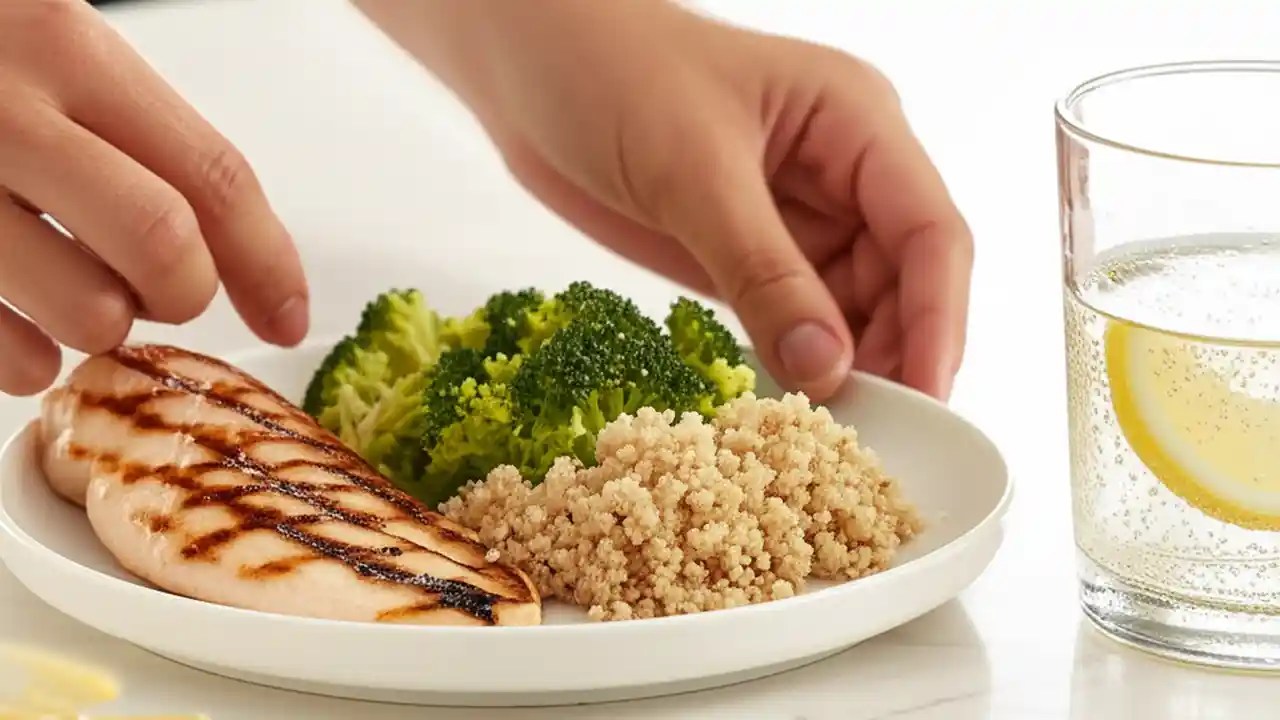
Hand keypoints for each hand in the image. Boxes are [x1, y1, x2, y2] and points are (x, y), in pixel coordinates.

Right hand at [0, 0, 307, 394]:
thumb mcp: (53, 55)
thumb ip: (136, 137)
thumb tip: (233, 259)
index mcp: (68, 50)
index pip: (213, 176)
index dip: (268, 264)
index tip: (289, 320)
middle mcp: (4, 111)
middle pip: (164, 247)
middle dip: (183, 294)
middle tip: (159, 292)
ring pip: (87, 312)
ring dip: (102, 329)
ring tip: (77, 300)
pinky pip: (1, 351)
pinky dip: (28, 363)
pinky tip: (24, 341)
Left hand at [357, 0, 971, 402]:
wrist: (524, 62)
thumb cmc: (611, 71)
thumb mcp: (694, 173)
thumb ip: (762, 272)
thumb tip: (827, 369)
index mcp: (856, 123)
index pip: (929, 230)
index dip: (939, 318)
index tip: (928, 396)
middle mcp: (840, 173)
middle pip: (900, 280)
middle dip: (894, 355)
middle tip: (872, 438)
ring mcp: (792, 216)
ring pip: (850, 308)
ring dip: (844, 367)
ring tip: (824, 436)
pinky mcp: (745, 251)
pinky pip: (791, 316)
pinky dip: (793, 361)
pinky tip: (783, 405)